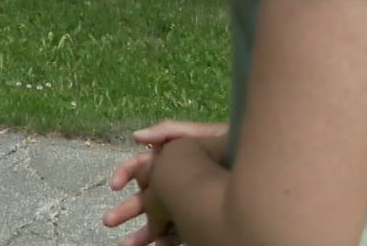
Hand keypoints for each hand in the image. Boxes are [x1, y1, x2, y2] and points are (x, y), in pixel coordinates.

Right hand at [103, 122, 225, 245]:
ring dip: (141, 233)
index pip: (142, 167)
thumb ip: (168, 132)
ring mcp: (188, 205)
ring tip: (127, 245)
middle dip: (126, 209)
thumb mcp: (199, 136)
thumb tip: (135, 136)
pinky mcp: (199, 222)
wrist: (257, 172)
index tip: (115, 186)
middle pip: (146, 198)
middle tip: (109, 221)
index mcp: (173, 161)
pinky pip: (179, 233)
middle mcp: (177, 184)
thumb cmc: (231, 146)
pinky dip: (166, 240)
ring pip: (159, 220)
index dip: (126, 173)